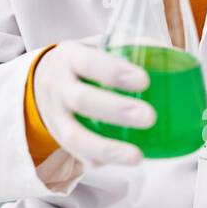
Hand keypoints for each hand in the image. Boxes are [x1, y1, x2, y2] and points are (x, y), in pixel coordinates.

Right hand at [32, 40, 154, 166]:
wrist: (38, 80)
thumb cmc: (78, 63)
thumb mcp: (92, 47)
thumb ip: (125, 49)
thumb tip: (168, 53)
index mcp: (70, 57)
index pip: (88, 62)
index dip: (114, 72)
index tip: (144, 81)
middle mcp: (58, 86)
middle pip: (82, 100)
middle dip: (116, 110)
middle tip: (149, 117)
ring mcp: (54, 115)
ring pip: (74, 136)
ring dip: (107, 148)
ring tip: (136, 156)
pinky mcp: (57, 137)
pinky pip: (77, 154)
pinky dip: (100, 160)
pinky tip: (121, 160)